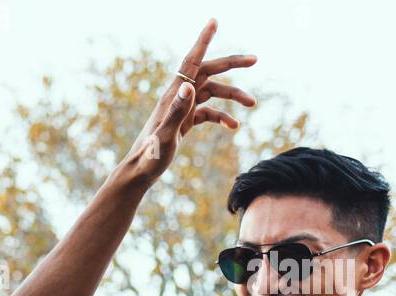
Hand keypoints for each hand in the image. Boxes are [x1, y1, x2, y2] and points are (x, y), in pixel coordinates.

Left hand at [122, 19, 256, 185]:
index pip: (191, 62)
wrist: (140, 173)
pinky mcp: (184, 122)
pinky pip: (207, 113)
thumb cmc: (150, 157)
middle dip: (231, 65)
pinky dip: (221, 116)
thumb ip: (177, 111)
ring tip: (253, 103)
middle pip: (208, 72)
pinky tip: (234, 126)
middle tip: (255, 59)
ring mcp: (181, 109)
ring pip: (212, 93)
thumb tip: (188, 85)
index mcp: (172, 96)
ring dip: (232, 95)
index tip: (213, 22)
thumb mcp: (166, 136)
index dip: (203, 41)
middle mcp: (177, 97)